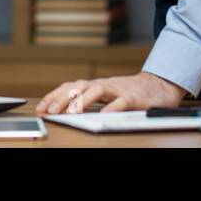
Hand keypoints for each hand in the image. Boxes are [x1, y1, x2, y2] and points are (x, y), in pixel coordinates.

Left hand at [36, 71, 187, 114]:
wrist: (159, 85)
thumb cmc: (130, 92)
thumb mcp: (106, 95)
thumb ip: (88, 100)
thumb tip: (64, 110)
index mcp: (95, 85)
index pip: (70, 87)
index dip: (54, 96)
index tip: (41, 108)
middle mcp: (104, 85)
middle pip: (79, 86)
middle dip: (62, 98)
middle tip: (49, 111)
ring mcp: (119, 90)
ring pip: (97, 90)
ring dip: (82, 101)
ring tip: (71, 113)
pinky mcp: (134, 98)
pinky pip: (121, 102)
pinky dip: (112, 108)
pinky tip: (104, 115)